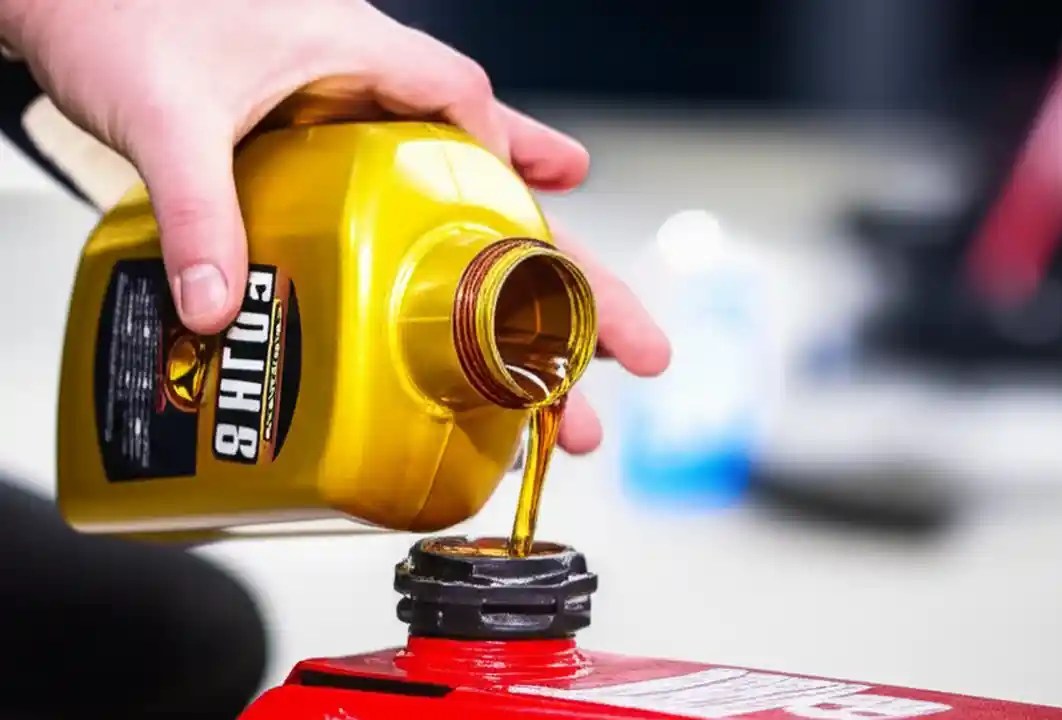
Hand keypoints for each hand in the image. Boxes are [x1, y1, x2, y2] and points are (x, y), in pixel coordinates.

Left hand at [0, 0, 668, 452]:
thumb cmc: (118, 5)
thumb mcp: (168, 114)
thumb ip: (197, 208)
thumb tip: (218, 306)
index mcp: (356, 49)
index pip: (464, 104)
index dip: (517, 165)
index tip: (552, 218)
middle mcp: (363, 78)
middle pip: (485, 167)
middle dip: (550, 248)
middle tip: (610, 324)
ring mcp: (339, 107)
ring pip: (451, 181)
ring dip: (506, 252)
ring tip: (564, 321)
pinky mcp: (304, 132)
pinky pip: (389, 184)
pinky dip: (427, 232)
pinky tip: (437, 282)